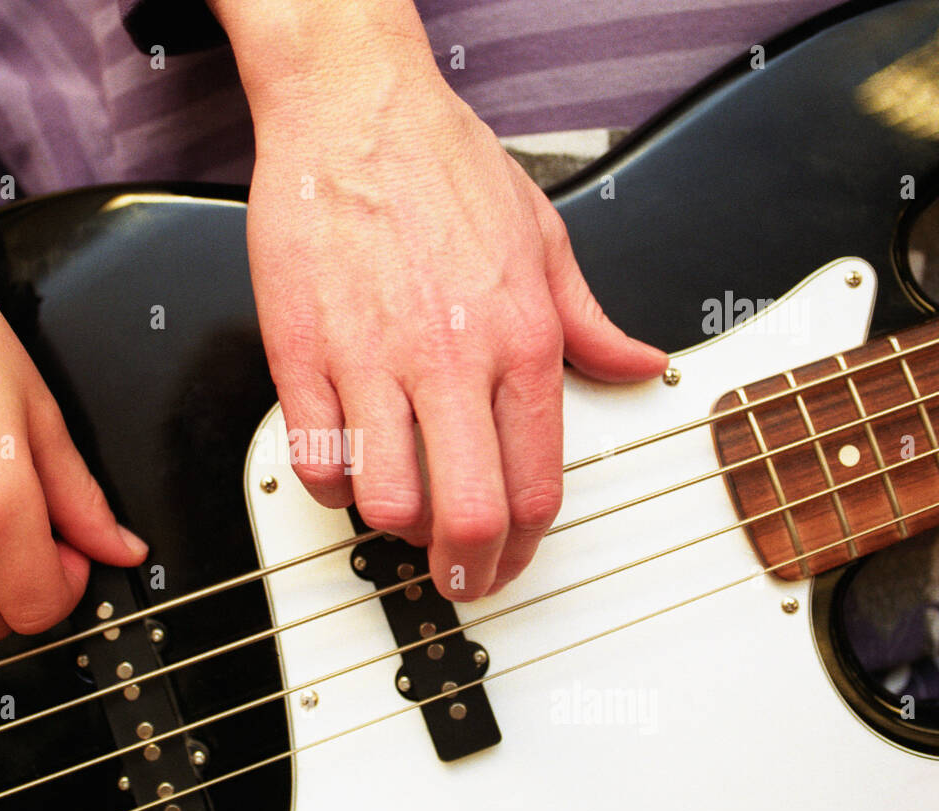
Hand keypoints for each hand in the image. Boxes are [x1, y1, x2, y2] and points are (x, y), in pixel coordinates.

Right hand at [211, 0, 667, 599]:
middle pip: (467, 515)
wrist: (353, 107)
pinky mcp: (300, 352)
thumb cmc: (442, 166)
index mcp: (520, 338)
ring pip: (385, 502)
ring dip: (394, 526)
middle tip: (456, 574)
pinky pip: (316, 459)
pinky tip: (346, 462)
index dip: (524, 550)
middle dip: (465, 570)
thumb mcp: (546, 236)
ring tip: (399, 506)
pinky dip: (332, 483)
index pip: (537, 488)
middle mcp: (449, 358)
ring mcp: (369, 358)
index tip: (507, 563)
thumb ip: (592, 320)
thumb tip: (638, 367)